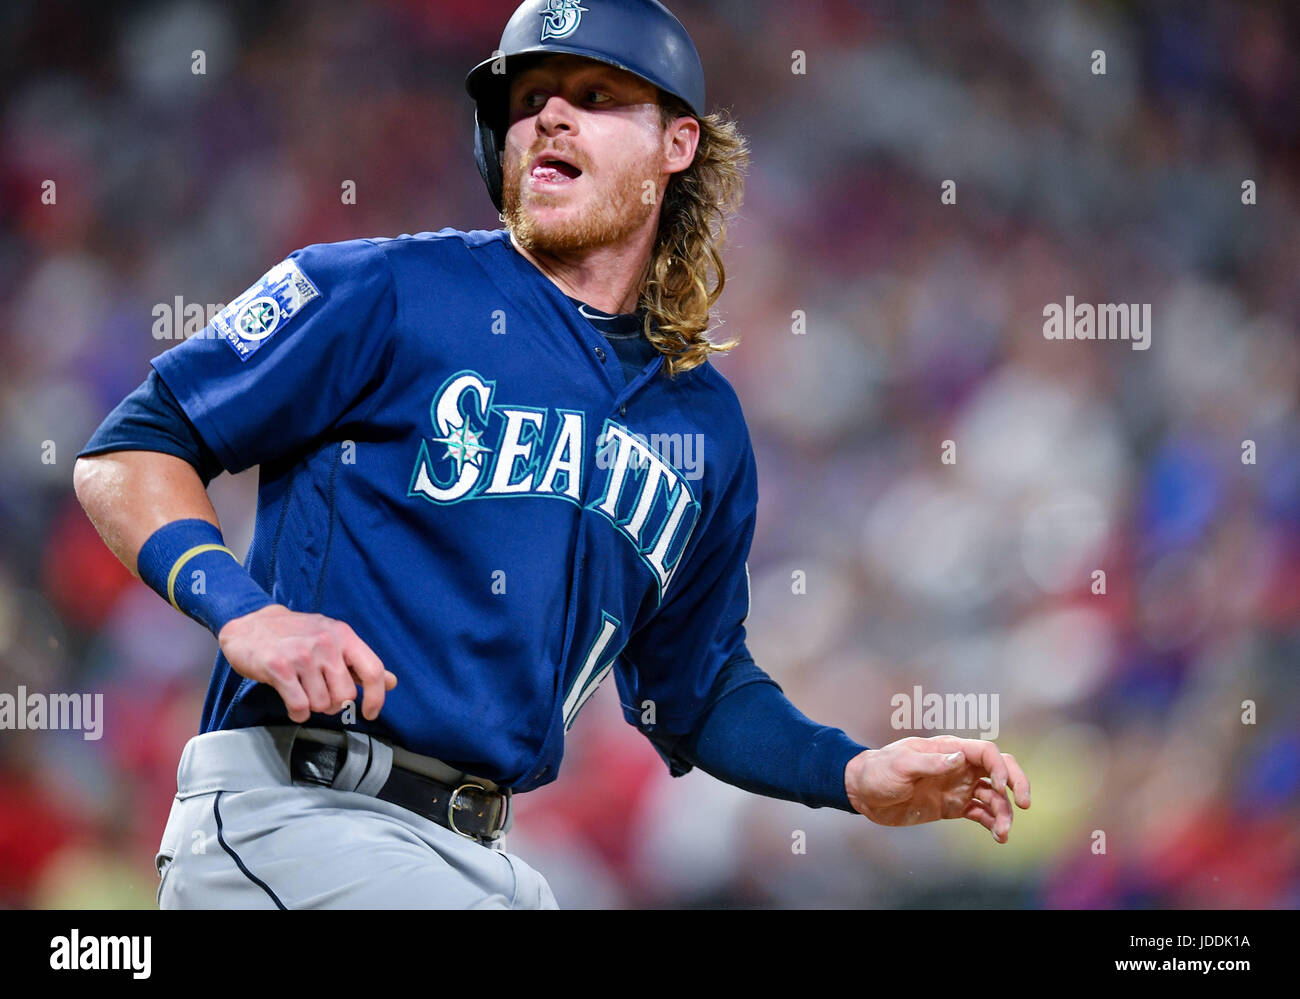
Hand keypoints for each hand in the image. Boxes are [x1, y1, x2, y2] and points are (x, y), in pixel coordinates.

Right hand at [218, 604, 397, 722]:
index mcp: (344, 635)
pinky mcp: (279, 668)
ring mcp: (302, 655)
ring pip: (322, 704)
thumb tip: (391, 681)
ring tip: (302, 690)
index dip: (377, 697)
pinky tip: (292, 701)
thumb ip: (360, 663)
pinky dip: (297, 712)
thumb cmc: (295, 636)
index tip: (370, 713)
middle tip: (320, 693)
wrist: (250, 626)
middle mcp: (326, 643)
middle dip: (334, 703)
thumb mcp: (332, 640)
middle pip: (346, 695)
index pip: (373, 670)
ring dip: (313, 706)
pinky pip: (299, 706)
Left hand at [845, 735, 1030, 842]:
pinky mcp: (954, 807)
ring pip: (994, 797)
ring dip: (1005, 813)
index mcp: (949, 749)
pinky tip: (998, 836)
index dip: (1000, 767)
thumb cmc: (879, 771)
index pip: (986, 752)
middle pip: (1000, 769)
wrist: (864, 792)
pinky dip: (993, 823)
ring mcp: (959, 787)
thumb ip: (931, 762)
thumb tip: (960, 758)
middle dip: (1018, 783)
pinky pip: (981, 814)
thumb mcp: (901, 764)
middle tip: (1025, 804)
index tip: (999, 788)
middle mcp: (959, 766)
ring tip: (1003, 833)